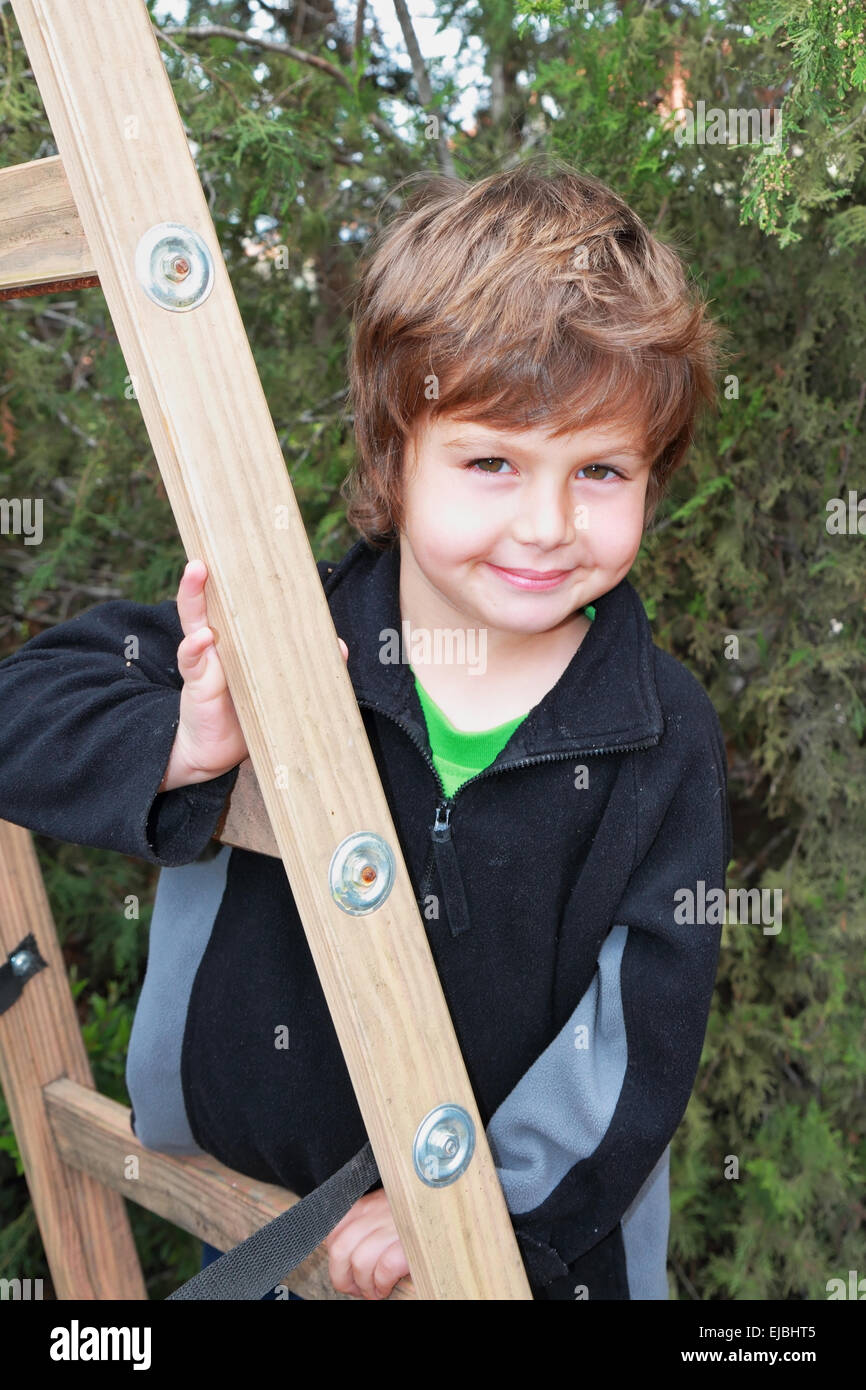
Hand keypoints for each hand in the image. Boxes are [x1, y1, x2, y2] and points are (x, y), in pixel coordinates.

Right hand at [160, 558, 348, 789]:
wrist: (216, 751)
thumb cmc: (250, 713)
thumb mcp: (281, 686)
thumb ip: (307, 664)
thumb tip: (340, 646)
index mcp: (237, 639)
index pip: (236, 602)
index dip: (235, 578)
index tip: (240, 549)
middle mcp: (217, 643)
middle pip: (209, 602)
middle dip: (206, 576)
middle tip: (206, 551)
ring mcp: (204, 660)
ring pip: (194, 621)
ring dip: (193, 595)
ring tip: (197, 571)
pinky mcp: (197, 683)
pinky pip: (193, 661)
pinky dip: (196, 648)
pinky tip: (204, 640)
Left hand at [324, 1188, 409, 1299]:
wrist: (451, 1208)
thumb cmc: (419, 1214)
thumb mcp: (387, 1212)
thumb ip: (367, 1225)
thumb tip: (347, 1254)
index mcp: (369, 1204)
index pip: (334, 1230)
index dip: (336, 1260)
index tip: (345, 1274)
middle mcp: (377, 1212)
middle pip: (341, 1249)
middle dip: (343, 1277)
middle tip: (356, 1289)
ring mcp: (394, 1226)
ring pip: (360, 1261)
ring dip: (365, 1285)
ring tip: (375, 1291)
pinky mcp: (410, 1242)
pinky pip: (385, 1268)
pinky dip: (382, 1283)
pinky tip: (388, 1286)